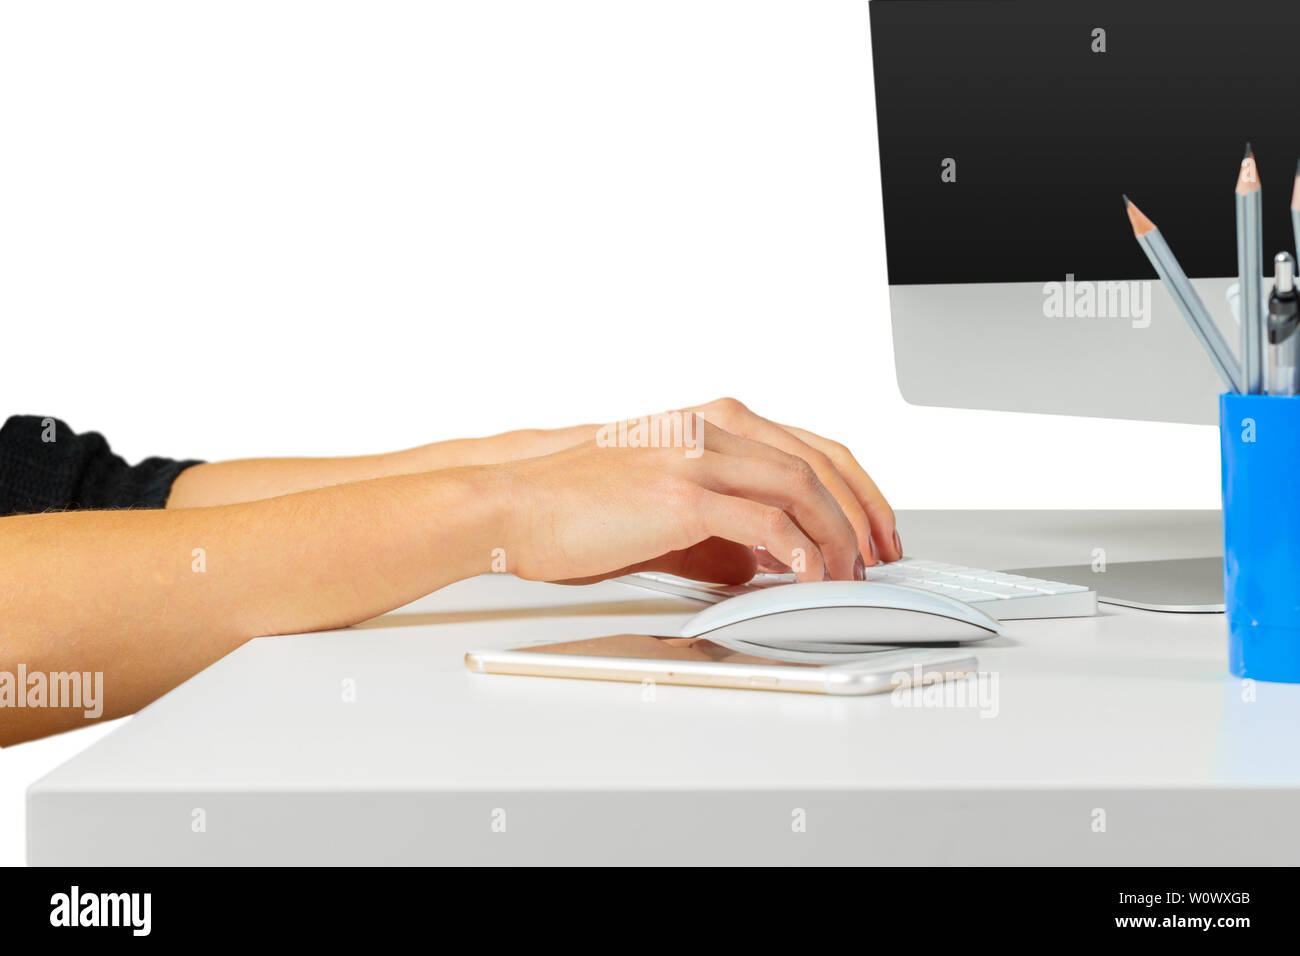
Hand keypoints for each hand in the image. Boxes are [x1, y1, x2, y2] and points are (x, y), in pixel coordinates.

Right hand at [495, 414, 864, 585]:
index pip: (810, 446)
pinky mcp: (681, 493)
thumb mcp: (665, 504)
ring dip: (837, 536)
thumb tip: (771, 558)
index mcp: (709, 421)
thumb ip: (723, 522)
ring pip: (800, 487)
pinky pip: (764, 521)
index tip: (873, 529)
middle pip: (819, 462)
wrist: (516, 504)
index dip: (855, 490)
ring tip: (847, 576)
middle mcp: (710, 427)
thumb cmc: (578, 507)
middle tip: (879, 557)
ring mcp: (696, 454)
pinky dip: (800, 550)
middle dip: (862, 514)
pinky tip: (809, 576)